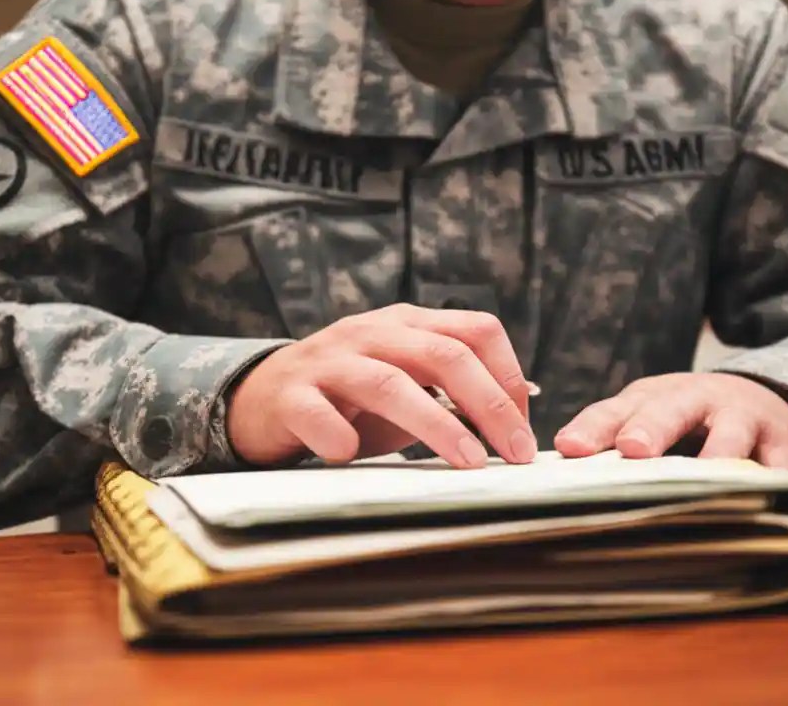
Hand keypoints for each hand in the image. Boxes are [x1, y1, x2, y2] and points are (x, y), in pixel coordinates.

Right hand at [228, 304, 537, 468]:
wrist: (262, 398)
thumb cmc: (348, 399)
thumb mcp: (406, 385)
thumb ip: (452, 393)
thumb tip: (517, 420)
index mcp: (407, 324)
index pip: (476, 331)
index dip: (509, 377)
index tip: (524, 429)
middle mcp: (371, 333)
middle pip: (444, 355)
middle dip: (489, 404)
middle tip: (516, 452)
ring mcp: (328, 362)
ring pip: (389, 383)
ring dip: (437, 425)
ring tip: (469, 462)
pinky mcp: (290, 396)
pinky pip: (317, 413)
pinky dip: (340, 437)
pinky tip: (353, 456)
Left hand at [553, 374, 787, 470]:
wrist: (761, 401)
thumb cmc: (686, 420)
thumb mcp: (649, 418)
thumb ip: (612, 440)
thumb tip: (561, 474)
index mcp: (652, 398)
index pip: (615, 411)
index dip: (593, 428)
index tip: (571, 448)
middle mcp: (696, 401)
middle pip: (670, 409)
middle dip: (651, 427)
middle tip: (633, 448)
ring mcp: (742, 418)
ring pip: (731, 431)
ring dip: (719, 452)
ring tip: (709, 474)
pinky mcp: (783, 442)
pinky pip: (782, 461)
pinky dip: (778, 477)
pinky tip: (771, 494)